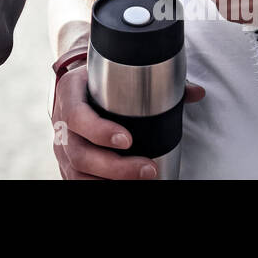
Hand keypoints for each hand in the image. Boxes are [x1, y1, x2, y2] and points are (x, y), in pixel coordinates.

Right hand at [51, 63, 203, 178]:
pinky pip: (78, 182)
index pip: (77, 115)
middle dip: (115, 167)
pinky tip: (123, 184)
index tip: (128, 139)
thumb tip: (196, 93)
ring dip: (110, 181)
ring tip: (143, 178)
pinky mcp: (68, 165)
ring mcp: (62, 147)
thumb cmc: (98, 82)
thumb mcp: (117, 72)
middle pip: (80, 153)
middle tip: (148, 168)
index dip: (99, 131)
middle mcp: (61, 123)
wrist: (74, 89)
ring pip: (78, 173)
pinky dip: (100, 185)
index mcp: (70, 94)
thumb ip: (158, 82)